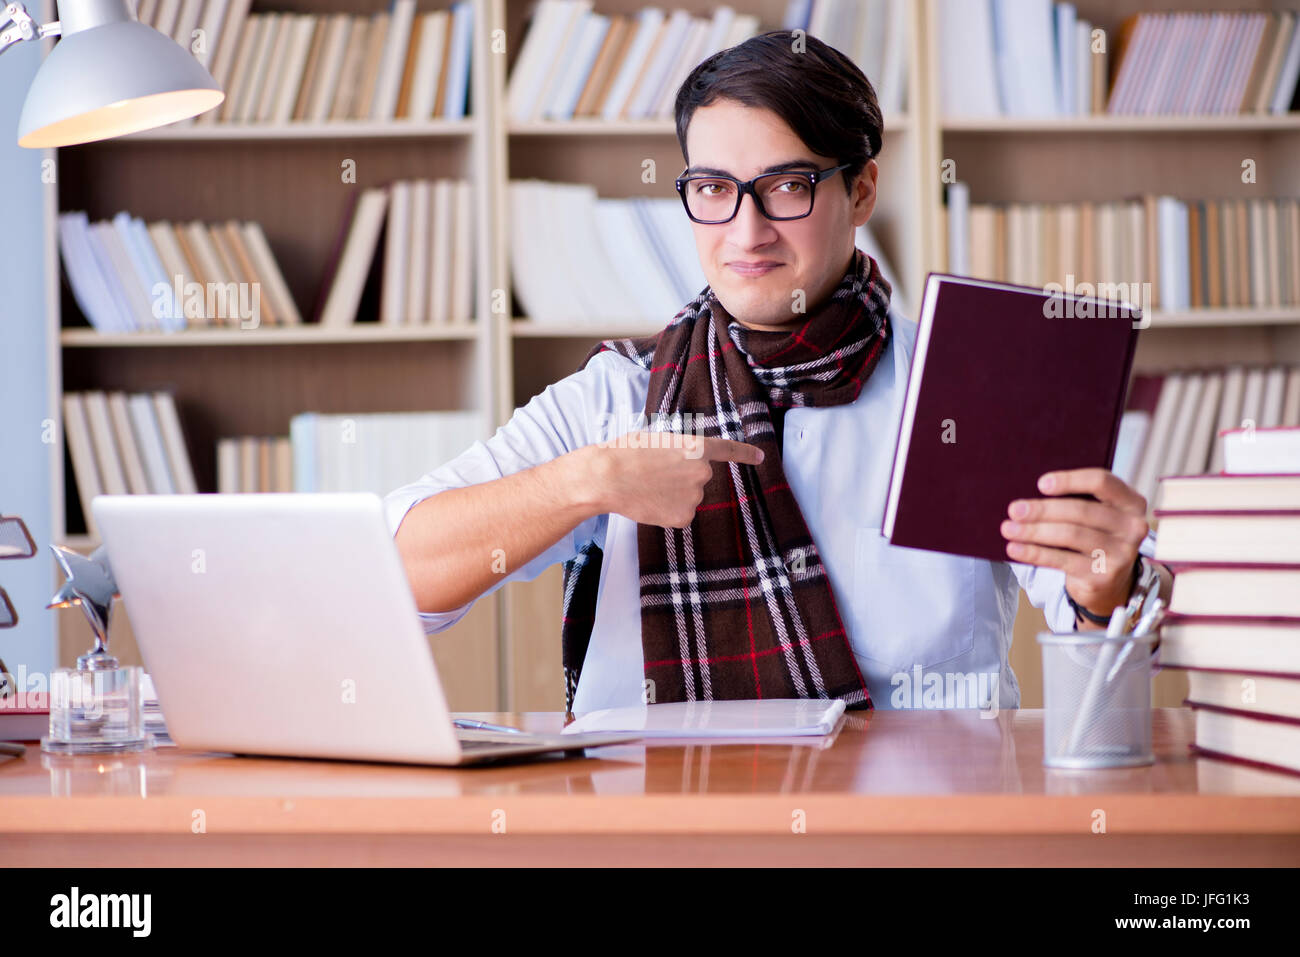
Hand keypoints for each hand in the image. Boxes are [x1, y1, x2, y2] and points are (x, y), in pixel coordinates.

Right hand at [587, 432, 763, 527]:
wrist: (608, 477)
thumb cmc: (626, 453)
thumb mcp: (659, 440)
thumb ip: (680, 451)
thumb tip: (683, 466)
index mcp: (696, 447)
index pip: (728, 450)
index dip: (745, 453)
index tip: (760, 457)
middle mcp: (702, 472)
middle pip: (698, 477)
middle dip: (681, 477)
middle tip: (654, 473)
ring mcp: (695, 497)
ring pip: (687, 497)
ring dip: (671, 494)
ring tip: (646, 486)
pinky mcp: (684, 517)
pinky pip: (680, 514)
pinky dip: (666, 510)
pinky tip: (649, 502)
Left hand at [1000, 467, 1148, 620]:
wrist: (1109, 583)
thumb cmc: (1095, 538)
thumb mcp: (1095, 516)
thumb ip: (1077, 500)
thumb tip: (1029, 497)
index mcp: (1131, 503)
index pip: (1102, 482)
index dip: (1070, 480)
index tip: (1041, 484)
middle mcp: (1132, 527)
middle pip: (1081, 511)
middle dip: (1042, 510)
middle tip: (1014, 510)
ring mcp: (1121, 554)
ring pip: (1070, 535)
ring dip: (1034, 531)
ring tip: (1009, 529)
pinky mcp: (1104, 576)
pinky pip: (1062, 560)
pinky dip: (1034, 553)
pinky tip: (1016, 549)